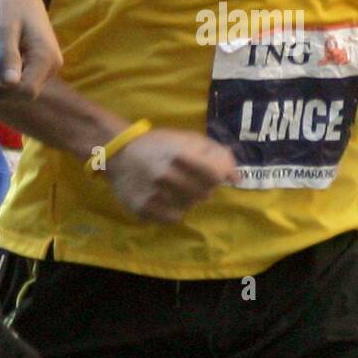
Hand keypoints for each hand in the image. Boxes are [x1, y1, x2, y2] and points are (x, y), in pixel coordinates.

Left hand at [0, 0, 61, 98]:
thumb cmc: (13, 6)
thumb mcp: (7, 29)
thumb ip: (9, 56)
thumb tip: (10, 84)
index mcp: (45, 58)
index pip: (27, 90)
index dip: (5, 91)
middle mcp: (53, 66)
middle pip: (28, 92)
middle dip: (5, 89)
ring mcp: (50, 66)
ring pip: (28, 87)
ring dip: (8, 84)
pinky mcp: (44, 63)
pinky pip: (28, 78)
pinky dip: (13, 77)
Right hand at [106, 128, 239, 223]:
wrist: (120, 153)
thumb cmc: (160, 144)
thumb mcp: (189, 139)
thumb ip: (218, 155)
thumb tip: (237, 179)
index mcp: (180, 155)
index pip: (215, 176)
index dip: (215, 176)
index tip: (207, 173)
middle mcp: (166, 176)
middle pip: (204, 194)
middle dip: (201, 187)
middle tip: (186, 178)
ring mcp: (154, 194)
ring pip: (189, 207)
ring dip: (187, 199)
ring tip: (174, 187)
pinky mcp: (143, 209)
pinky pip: (173, 218)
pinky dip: (173, 210)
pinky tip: (165, 198)